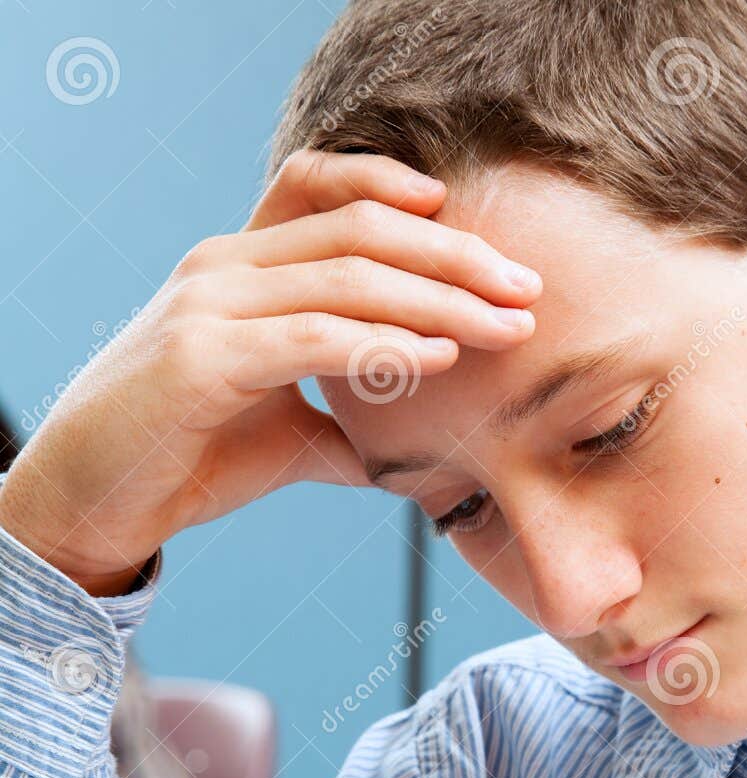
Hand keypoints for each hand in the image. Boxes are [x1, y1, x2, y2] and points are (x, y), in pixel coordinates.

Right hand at [0, 148, 539, 593]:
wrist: (97, 501)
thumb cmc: (185, 460)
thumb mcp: (283, 434)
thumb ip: (347, 423)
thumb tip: (417, 456)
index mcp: (238, 266)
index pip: (320, 187)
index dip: (397, 188)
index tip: (475, 228)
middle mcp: (223, 266)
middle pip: (358, 227)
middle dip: (456, 253)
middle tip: (528, 285)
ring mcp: (210, 305)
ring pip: (349, 275)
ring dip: (442, 298)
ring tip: (509, 324)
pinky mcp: (205, 359)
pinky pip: (316, 338)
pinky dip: (387, 344)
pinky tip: (442, 355)